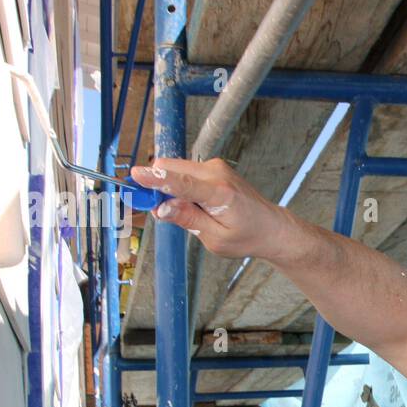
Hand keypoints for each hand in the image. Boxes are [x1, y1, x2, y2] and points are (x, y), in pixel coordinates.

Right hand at [130, 158, 307, 264]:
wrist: (271, 227)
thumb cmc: (247, 236)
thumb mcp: (216, 239)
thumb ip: (188, 220)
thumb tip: (162, 207)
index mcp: (220, 194)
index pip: (181, 183)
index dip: (156, 180)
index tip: (136, 176)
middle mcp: (217, 174)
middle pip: (170, 168)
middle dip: (155, 185)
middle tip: (153, 208)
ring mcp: (215, 167)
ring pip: (174, 168)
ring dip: (167, 186)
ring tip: (183, 211)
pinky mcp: (213, 167)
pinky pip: (184, 171)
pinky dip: (178, 185)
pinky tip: (192, 204)